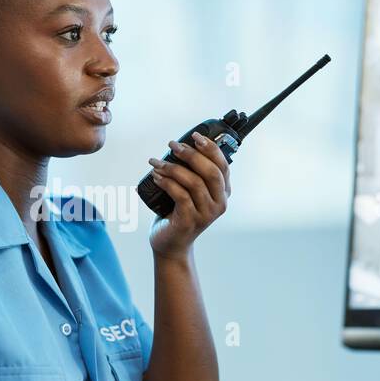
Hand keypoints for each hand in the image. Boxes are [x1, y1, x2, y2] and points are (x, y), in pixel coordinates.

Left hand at [147, 131, 230, 259]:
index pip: (223, 165)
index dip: (211, 148)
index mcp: (223, 192)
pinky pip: (180, 196)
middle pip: (211, 172)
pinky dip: (167, 183)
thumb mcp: (191, 191)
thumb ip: (193, 172)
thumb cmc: (178, 213)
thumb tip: (180, 145)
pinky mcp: (190, 221)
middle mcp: (219, 203)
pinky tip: (156, 177)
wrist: (171, 244)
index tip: (195, 136)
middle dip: (191, 154)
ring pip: (194, 183)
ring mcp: (206, 214)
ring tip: (157, 163)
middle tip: (173, 145)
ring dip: (173, 168)